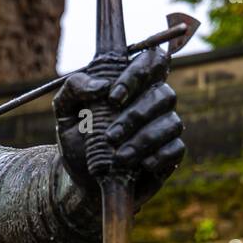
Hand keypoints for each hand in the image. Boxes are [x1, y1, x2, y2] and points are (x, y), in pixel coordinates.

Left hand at [54, 44, 184, 207]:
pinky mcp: (170, 152)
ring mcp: (164, 126)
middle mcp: (153, 101)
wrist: (82, 181)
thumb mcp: (65, 113)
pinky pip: (176, 148)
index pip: (151, 61)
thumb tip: (101, 85)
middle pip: (164, 94)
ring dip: (144, 140)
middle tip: (109, 137)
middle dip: (136, 116)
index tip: (113, 97)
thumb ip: (74, 88)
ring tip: (119, 158)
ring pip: (171, 123)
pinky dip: (160, 156)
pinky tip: (142, 165)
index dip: (138, 74)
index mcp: (131, 84)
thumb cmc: (77, 140)